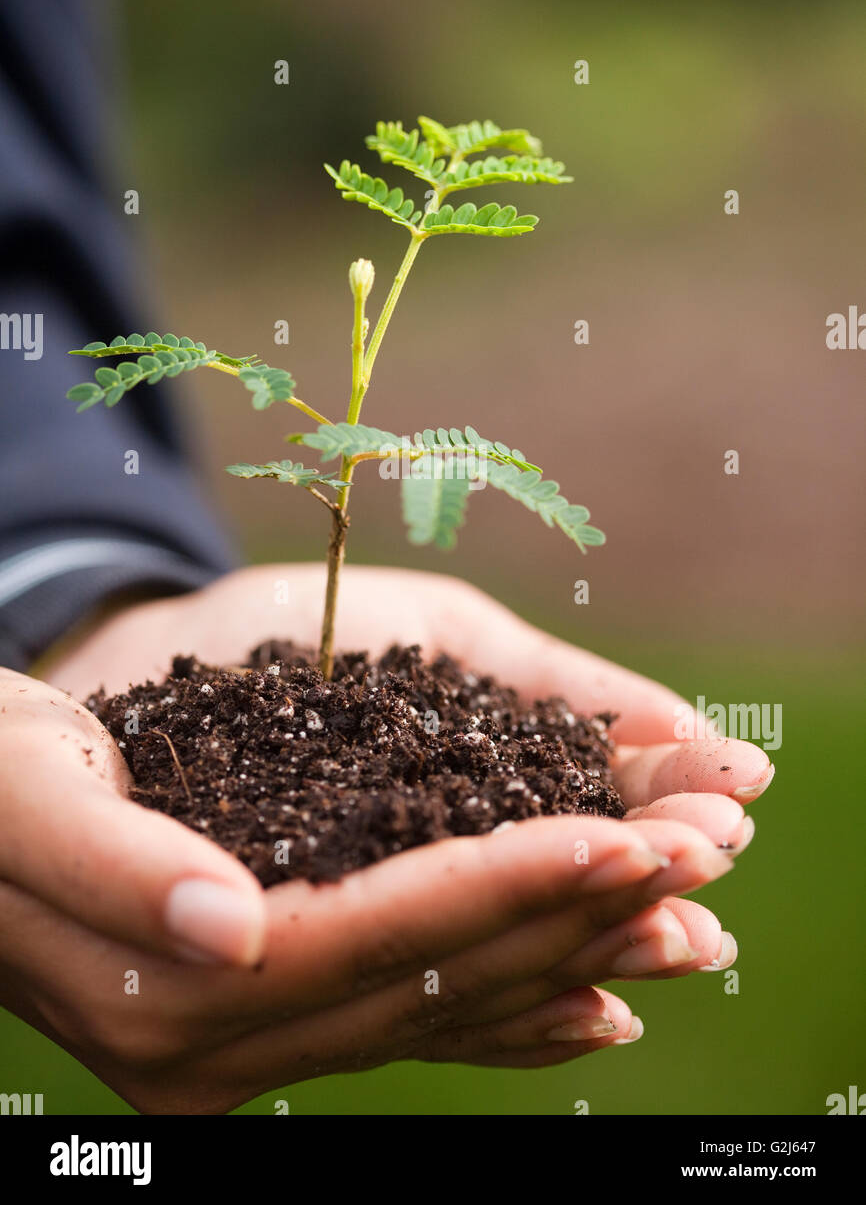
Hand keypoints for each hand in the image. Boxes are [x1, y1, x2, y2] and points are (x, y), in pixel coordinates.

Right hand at [0, 567, 770, 1112]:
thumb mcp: (26, 801)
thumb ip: (119, 872)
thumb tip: (233, 931)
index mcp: (169, 997)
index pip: (376, 938)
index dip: (505, 886)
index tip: (621, 836)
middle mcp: (225, 1045)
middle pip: (437, 978)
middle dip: (575, 915)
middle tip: (699, 857)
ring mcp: (255, 1044)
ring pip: (444, 1003)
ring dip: (569, 954)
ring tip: (685, 917)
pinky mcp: (275, 1014)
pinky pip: (412, 1018)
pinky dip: (508, 1008)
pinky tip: (595, 1004)